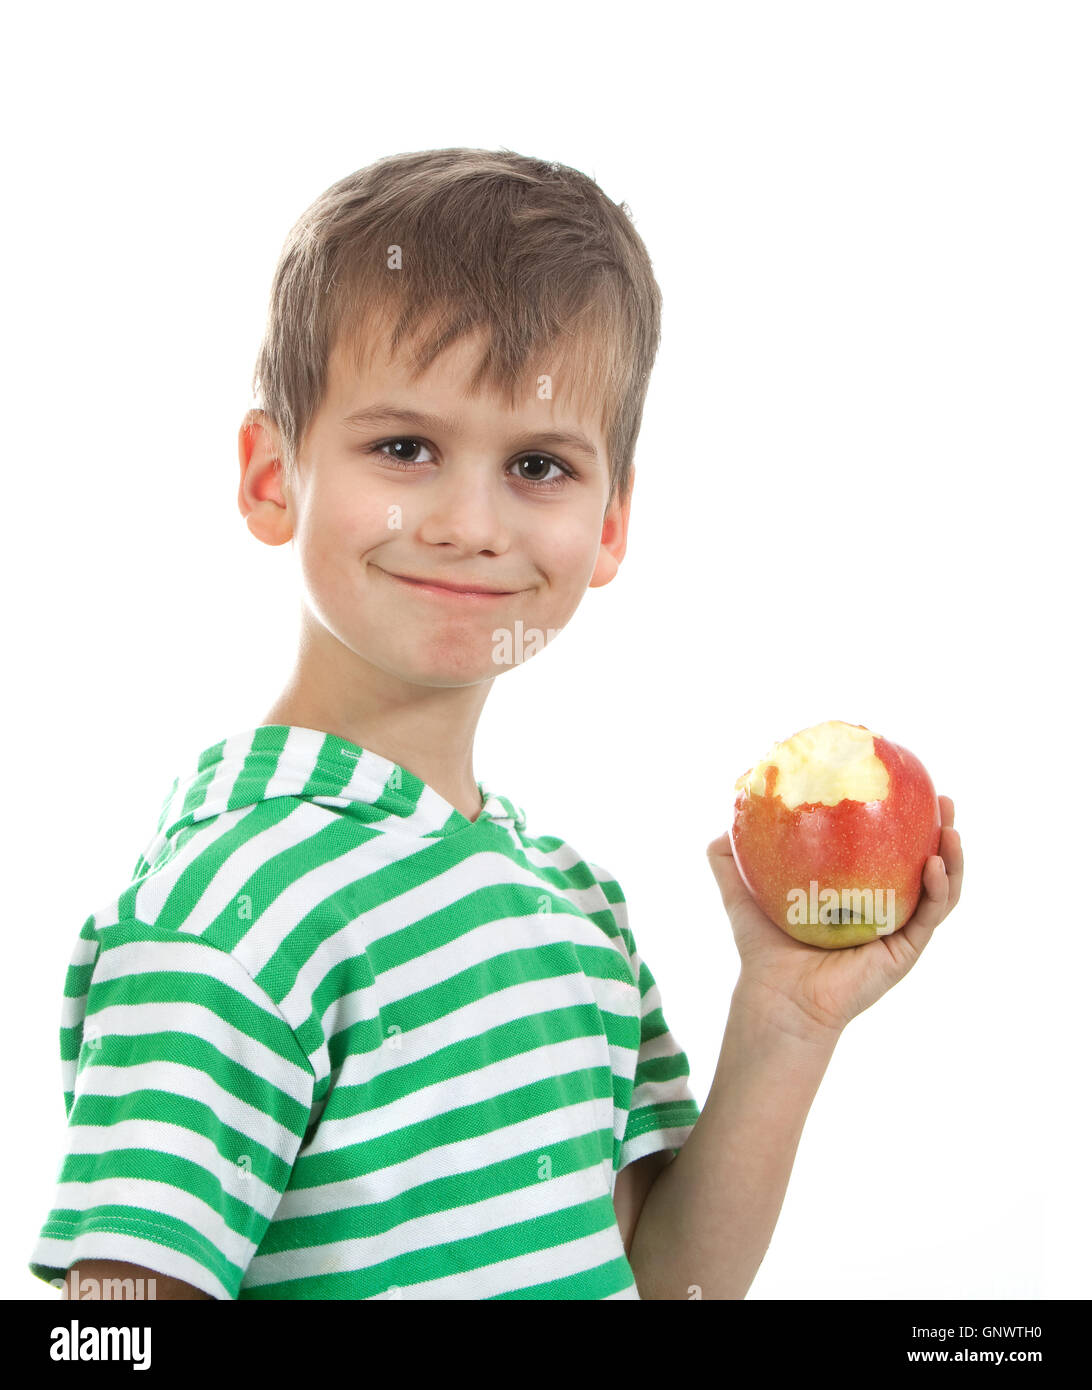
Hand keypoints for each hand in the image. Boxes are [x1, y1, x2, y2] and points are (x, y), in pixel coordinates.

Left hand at [706, 796, 963, 1041]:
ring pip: (941, 890)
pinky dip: (940, 889)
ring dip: (952, 856)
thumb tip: (723, 824)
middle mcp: (883, 908)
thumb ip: (730, 858)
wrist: (776, 994)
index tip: (909, 786)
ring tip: (951, 827)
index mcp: (857, 891)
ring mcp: (898, 930)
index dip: (903, 820)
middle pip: (925, 864)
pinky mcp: (904, 951)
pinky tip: (934, 863)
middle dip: (942, 831)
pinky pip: (931, 916)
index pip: (888, 849)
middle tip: (943, 800)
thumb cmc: (763, 947)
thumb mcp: (744, 891)